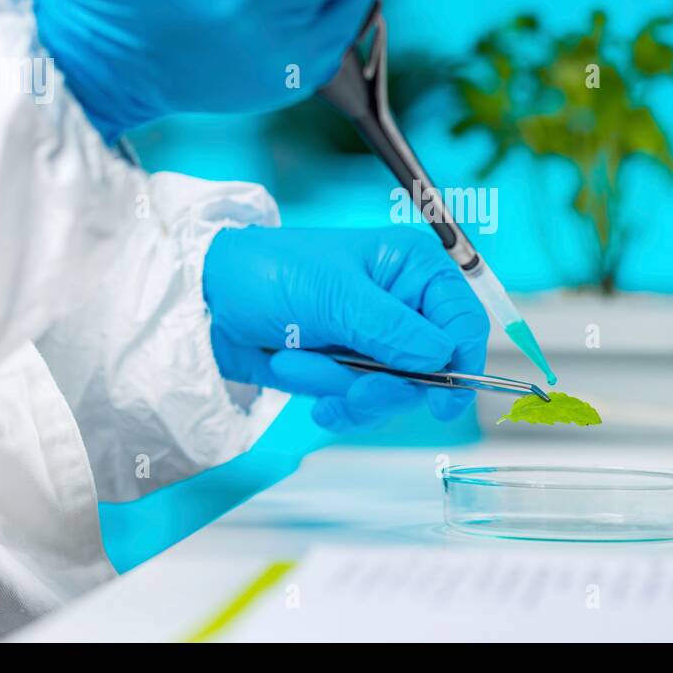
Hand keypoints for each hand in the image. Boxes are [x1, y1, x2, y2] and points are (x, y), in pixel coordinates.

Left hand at [203, 226, 489, 431]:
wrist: (208, 300)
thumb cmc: (271, 272)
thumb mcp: (334, 295)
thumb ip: (390, 329)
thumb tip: (439, 358)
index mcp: (414, 269)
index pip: (464, 321)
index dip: (461, 361)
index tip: (442, 399)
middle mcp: (404, 305)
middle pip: (433, 368)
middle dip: (386, 383)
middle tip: (352, 388)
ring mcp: (377, 340)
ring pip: (397, 393)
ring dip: (344, 388)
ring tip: (297, 363)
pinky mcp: (350, 369)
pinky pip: (363, 404)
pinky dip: (333, 402)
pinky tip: (302, 383)